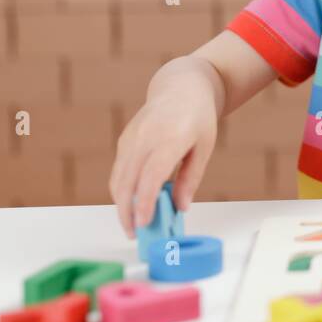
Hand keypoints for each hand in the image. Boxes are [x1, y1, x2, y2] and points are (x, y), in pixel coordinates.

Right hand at [108, 87, 216, 238]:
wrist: (181, 88)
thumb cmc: (198, 118)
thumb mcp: (204, 148)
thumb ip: (190, 179)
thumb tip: (180, 207)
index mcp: (170, 137)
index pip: (152, 175)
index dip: (145, 201)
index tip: (144, 223)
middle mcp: (145, 137)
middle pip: (128, 180)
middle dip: (127, 211)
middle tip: (134, 234)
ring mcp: (131, 137)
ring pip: (118, 178)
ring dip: (121, 204)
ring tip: (133, 224)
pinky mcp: (124, 140)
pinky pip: (119, 170)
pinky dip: (122, 189)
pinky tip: (133, 203)